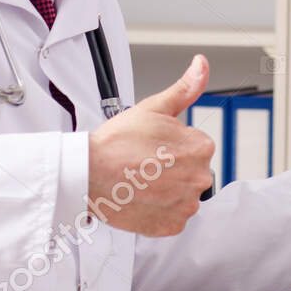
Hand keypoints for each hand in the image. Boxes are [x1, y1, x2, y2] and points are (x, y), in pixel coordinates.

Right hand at [86, 54, 215, 236]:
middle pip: (191, 172)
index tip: (153, 148)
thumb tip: (202, 65)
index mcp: (201, 148)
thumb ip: (185, 88)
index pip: (196, 147)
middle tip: (144, 165)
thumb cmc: (116, 142)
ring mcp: (186, 204)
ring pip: (182, 195)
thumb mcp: (153, 107)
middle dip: (172, 169)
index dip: (172, 146)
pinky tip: (142, 199)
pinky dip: (159, 211)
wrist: (88, 174)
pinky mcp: (172, 225)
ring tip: (141, 182)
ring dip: (166, 191)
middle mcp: (200, 178)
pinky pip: (173, 217)